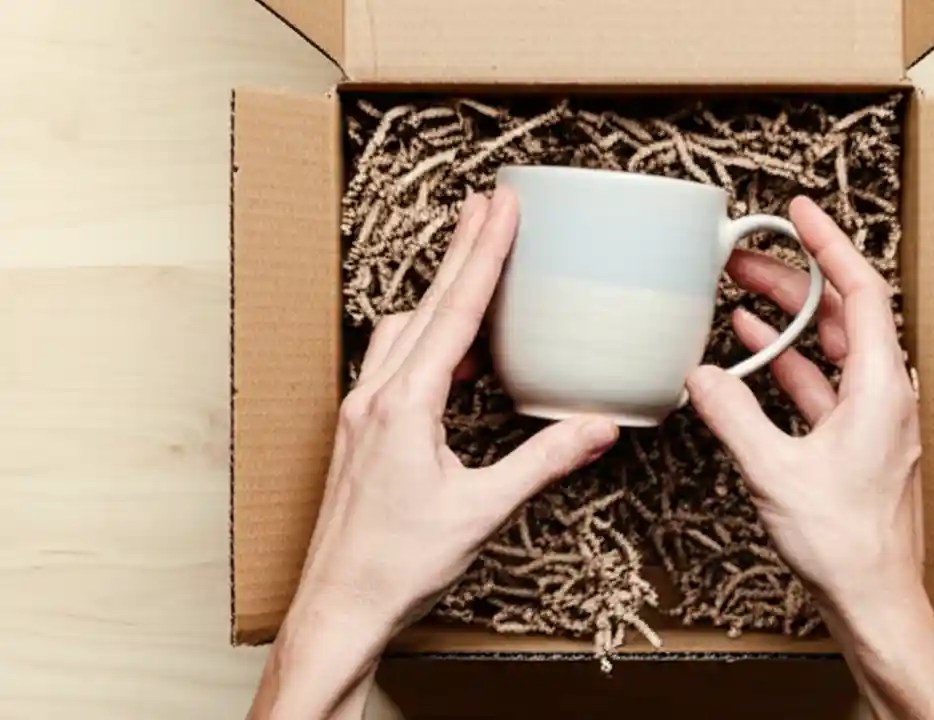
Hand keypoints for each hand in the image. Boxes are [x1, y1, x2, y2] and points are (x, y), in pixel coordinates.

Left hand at [249, 189, 618, 718]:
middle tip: (488, 203)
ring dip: (444, 298)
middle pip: (427, 305)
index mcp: (404, 407)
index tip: (500, 206)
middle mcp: (375, 397)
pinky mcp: (359, 431)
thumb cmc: (398, 566)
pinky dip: (430, 343)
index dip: (483, 254)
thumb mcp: (482, 511)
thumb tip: (597, 428)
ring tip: (481, 272)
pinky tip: (457, 358)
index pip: (455, 313)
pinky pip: (395, 364)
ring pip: (405, 331)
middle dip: (462, 250)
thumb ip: (542, 462)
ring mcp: (360, 412)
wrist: (336, 608)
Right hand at [688, 198, 933, 718]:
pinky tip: (749, 356)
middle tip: (746, 255)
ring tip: (738, 293)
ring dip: (785, 321)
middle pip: (840, 314)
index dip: (829, 243)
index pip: (861, 290)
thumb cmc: (845, 543)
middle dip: (793, 279)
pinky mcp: (856, 442)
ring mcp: (873, 419)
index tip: (798, 212)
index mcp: (882, 387)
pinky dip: (786, 365)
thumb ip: (733, 416)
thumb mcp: (775, 471)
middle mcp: (886, 395)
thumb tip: (701, 378)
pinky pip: (820, 385)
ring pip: (827, 348)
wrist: (875, 600)